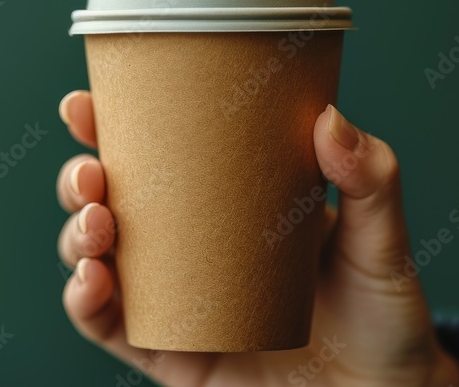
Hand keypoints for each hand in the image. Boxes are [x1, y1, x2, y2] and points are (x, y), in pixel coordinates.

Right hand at [56, 90, 458, 386]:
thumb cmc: (382, 316)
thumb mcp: (381, 242)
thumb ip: (370, 182)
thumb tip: (330, 119)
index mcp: (229, 204)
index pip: (160, 155)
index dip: (111, 126)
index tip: (85, 104)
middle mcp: (189, 248)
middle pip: (111, 202)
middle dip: (80, 181)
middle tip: (91, 173)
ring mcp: (174, 300)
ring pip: (98, 259)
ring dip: (76, 235)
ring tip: (96, 224)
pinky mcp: (168, 354)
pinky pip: (111, 328)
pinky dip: (85, 304)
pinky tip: (91, 282)